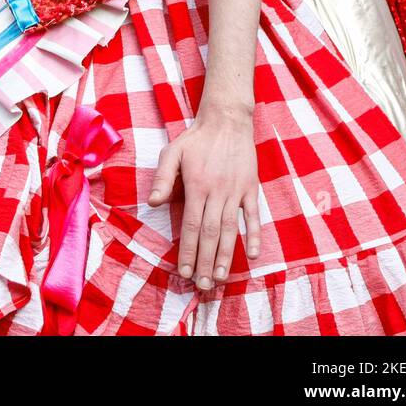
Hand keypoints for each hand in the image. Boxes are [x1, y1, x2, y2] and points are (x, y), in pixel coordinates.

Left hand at [148, 106, 259, 289]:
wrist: (226, 120)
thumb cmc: (196, 138)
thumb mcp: (173, 152)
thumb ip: (162, 178)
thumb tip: (152, 203)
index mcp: (196, 185)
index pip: (191, 225)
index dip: (188, 250)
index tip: (184, 272)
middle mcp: (216, 191)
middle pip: (211, 233)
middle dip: (206, 261)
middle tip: (204, 285)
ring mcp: (235, 191)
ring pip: (230, 229)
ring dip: (227, 255)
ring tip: (222, 277)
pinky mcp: (250, 188)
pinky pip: (253, 215)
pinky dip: (254, 234)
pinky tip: (252, 254)